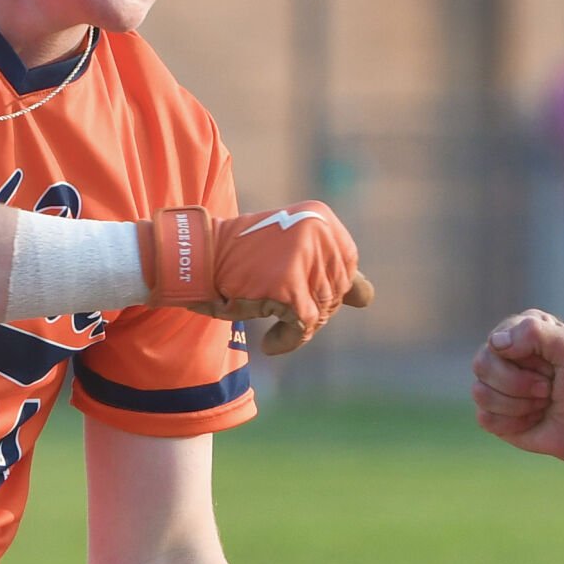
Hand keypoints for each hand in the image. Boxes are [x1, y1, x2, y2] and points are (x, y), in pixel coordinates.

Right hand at [140, 202, 374, 354]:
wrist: (196, 259)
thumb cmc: (241, 260)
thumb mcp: (292, 253)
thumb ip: (332, 270)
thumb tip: (368, 298)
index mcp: (322, 219)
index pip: (346, 271)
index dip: (324, 293)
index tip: (294, 295)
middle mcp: (318, 232)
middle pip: (334, 293)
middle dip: (312, 312)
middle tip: (279, 310)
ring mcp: (303, 258)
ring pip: (320, 312)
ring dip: (298, 328)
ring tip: (273, 325)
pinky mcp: (287, 286)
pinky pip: (303, 327)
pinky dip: (288, 341)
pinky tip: (270, 343)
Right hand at [471, 309, 563, 466]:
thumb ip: (536, 332)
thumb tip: (495, 342)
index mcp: (519, 330)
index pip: (496, 341)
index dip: (521, 361)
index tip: (550, 369)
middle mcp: (503, 354)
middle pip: (482, 365)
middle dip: (519, 384)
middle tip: (547, 389)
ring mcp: (495, 384)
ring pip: (480, 393)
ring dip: (519, 405)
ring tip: (542, 403)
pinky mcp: (493, 413)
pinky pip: (485, 418)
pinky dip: (514, 423)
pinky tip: (532, 418)